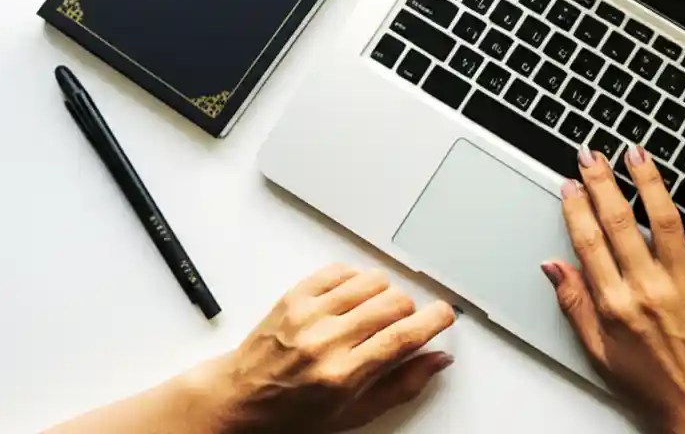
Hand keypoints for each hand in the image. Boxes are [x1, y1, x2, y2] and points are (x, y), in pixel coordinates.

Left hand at [187, 263, 455, 432]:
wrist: (239, 400)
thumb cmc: (293, 413)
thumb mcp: (353, 415)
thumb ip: (401, 386)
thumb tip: (437, 360)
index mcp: (342, 376)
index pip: (403, 337)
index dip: (434, 320)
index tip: (445, 315)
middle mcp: (324, 342)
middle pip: (393, 303)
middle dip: (409, 310)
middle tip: (402, 323)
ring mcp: (307, 315)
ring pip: (372, 280)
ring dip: (384, 293)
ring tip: (373, 313)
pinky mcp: (293, 296)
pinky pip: (341, 270)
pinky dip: (356, 279)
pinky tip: (351, 299)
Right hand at [542, 146, 684, 433]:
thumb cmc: (651, 382)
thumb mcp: (599, 351)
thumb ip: (575, 305)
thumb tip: (553, 266)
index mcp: (615, 305)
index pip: (589, 242)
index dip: (576, 208)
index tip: (569, 183)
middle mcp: (648, 289)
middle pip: (621, 222)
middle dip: (603, 182)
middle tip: (592, 154)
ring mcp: (684, 284)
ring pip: (665, 220)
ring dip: (649, 181)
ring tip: (636, 152)